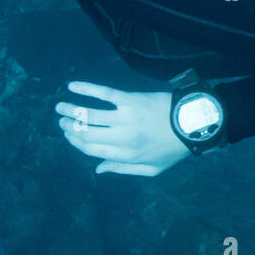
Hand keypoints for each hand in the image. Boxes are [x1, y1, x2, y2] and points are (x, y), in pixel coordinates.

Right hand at [54, 80, 191, 176]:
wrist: (195, 124)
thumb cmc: (174, 148)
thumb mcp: (152, 168)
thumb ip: (123, 169)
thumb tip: (98, 168)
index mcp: (125, 155)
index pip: (91, 149)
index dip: (76, 142)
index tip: (69, 135)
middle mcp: (121, 138)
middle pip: (85, 133)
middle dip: (69, 127)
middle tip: (61, 120)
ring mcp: (126, 118)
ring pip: (89, 114)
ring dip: (70, 109)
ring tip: (60, 106)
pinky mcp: (131, 100)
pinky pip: (104, 93)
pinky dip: (86, 88)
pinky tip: (72, 86)